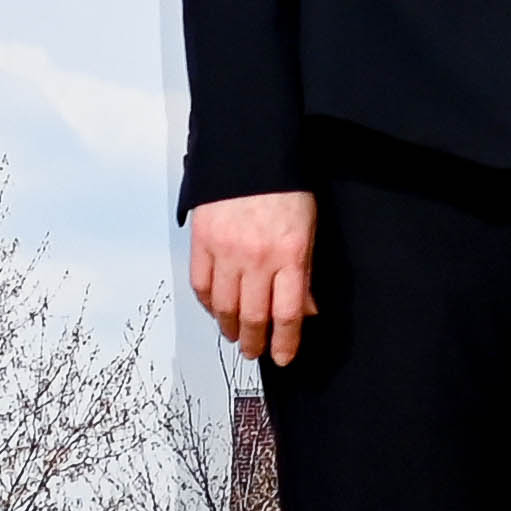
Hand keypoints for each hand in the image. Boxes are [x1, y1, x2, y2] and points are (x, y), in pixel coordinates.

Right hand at [187, 191, 317, 364]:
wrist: (251, 152)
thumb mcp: (309, 230)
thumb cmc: (286, 188)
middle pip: (253, 316)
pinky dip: (208, 303)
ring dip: (229, 327)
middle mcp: (257, 258)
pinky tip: (215, 309)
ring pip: (224, 306)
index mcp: (291, 254)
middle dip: (255, 341)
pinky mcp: (202, 241)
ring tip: (235, 335)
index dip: (285, 342)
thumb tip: (305, 310)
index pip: (287, 313)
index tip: (283, 357)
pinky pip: (202, 285)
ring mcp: (226, 250)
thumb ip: (304, 273)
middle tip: (254, 351)